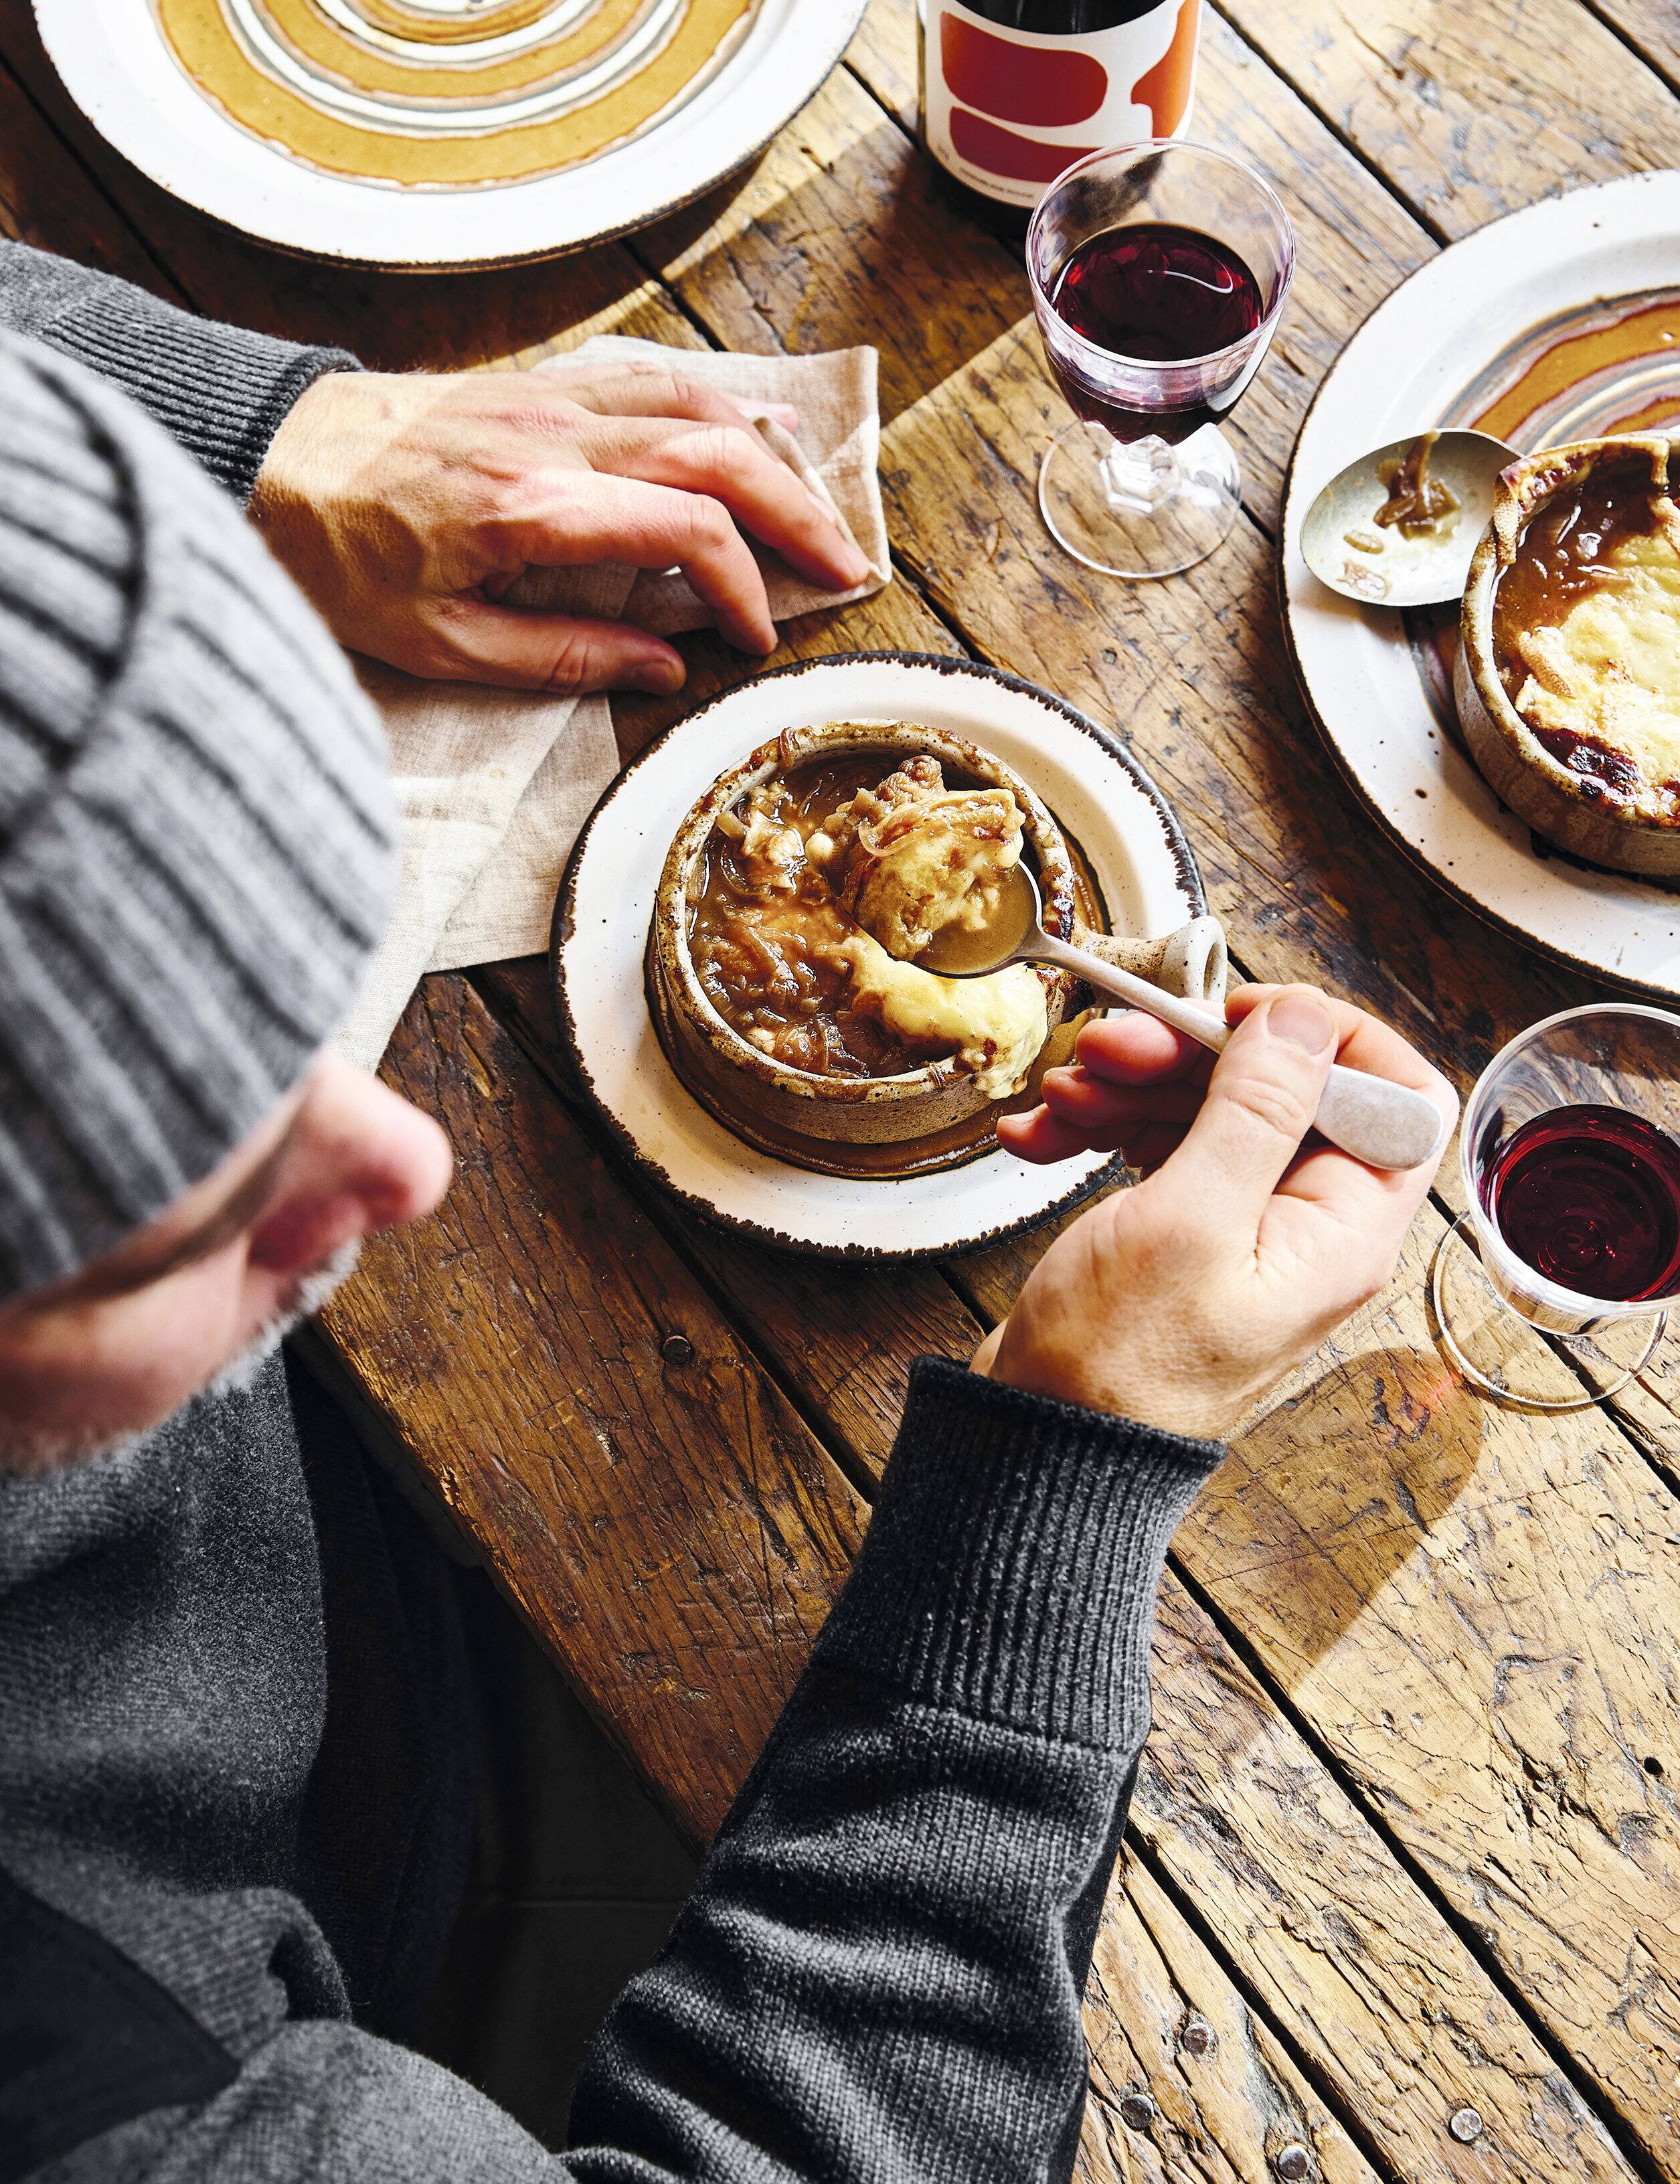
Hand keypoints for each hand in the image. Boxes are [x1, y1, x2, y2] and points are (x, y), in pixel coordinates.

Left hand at [250, 365, 871, 692]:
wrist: (260, 457)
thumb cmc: (335, 558)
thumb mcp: (439, 645)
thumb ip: (561, 659)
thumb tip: (663, 673)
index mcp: (532, 509)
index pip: (686, 529)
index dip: (743, 587)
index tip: (758, 639)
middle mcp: (554, 438)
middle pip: (716, 453)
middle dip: (795, 515)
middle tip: (846, 568)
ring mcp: (548, 398)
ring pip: (694, 403)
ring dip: (771, 457)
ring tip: (819, 508)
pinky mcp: (536, 384)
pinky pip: (649, 379)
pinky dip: (715, 402)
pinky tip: (755, 425)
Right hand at [975, 987, 1455, 1438]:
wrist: (1043, 1447)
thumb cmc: (1120, 1368)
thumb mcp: (1189, 1222)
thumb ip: (1254, 1112)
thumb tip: (1302, 1021)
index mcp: (1343, 1228)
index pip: (1396, 1097)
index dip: (1330, 1038)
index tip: (1243, 1013)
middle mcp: (1305, 1224)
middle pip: (1283, 1088)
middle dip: (1190, 1054)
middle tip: (1111, 1045)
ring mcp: (1240, 1226)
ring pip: (1208, 1108)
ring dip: (1130, 1086)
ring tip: (1063, 1096)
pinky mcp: (1180, 1230)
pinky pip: (1158, 1147)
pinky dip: (1101, 1128)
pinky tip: (1042, 1135)